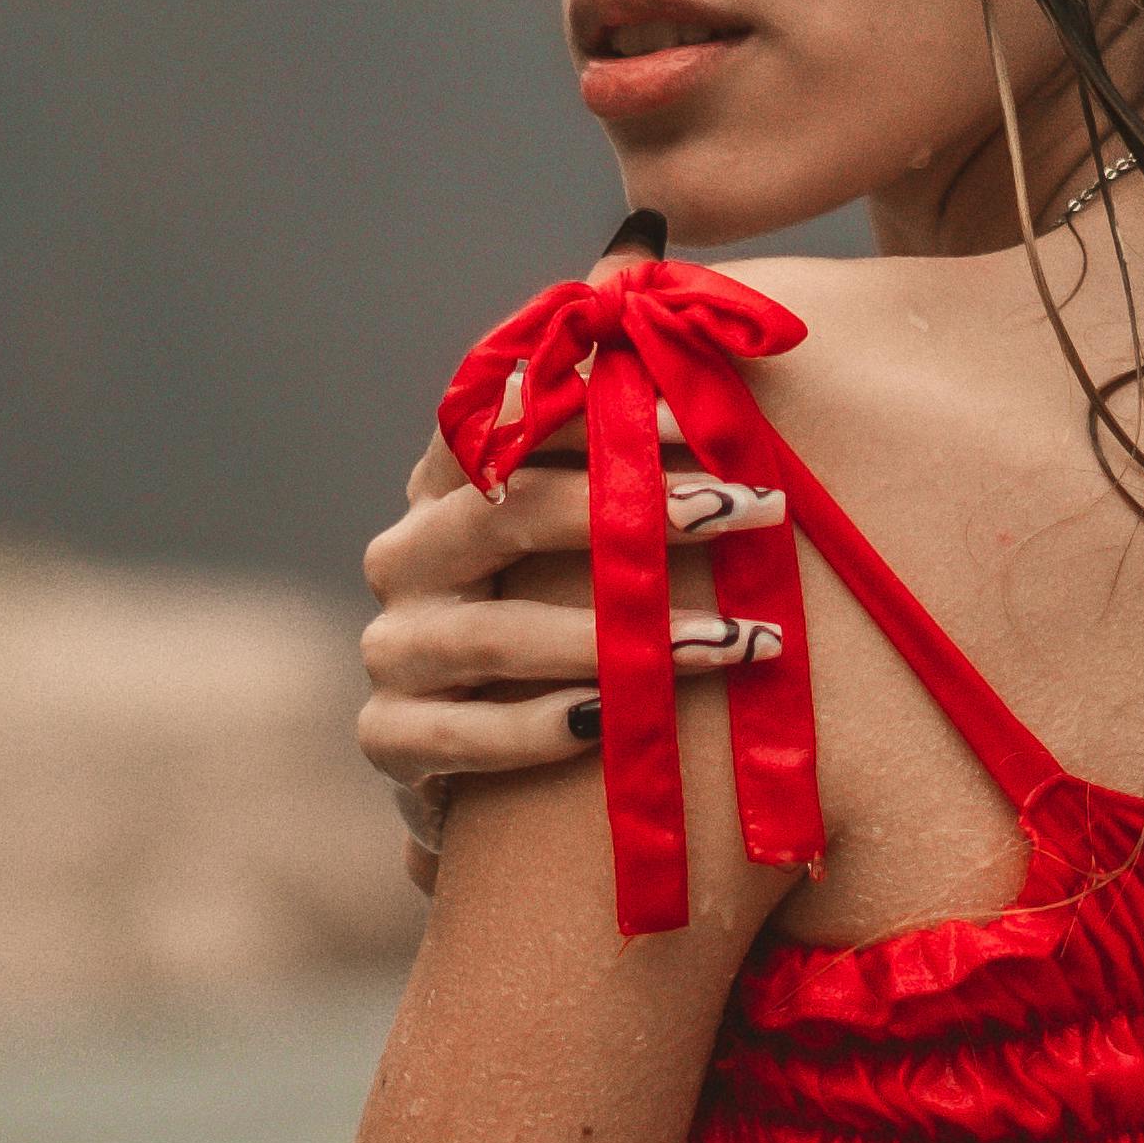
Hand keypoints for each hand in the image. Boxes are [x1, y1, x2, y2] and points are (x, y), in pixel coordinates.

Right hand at [355, 422, 791, 889]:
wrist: (464, 757)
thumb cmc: (543, 619)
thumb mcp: (570, 539)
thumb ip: (618, 465)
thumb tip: (714, 385)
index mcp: (447, 485)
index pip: (511, 418)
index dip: (609, 408)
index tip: (709, 415)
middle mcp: (407, 554)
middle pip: (507, 508)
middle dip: (636, 506)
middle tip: (754, 508)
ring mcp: (394, 648)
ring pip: (498, 634)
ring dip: (623, 637)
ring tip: (735, 640)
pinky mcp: (389, 736)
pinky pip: (464, 734)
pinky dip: (539, 728)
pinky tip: (614, 724)